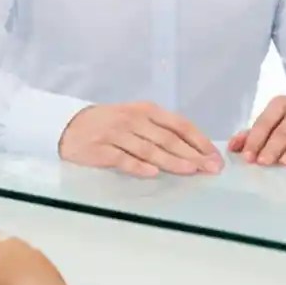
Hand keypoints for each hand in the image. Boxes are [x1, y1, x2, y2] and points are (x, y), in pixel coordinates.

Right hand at [58, 101, 222, 177]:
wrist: (70, 126)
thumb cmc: (110, 124)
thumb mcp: (136, 119)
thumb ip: (160, 131)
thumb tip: (194, 150)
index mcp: (146, 110)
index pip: (179, 125)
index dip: (199, 140)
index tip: (214, 156)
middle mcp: (133, 119)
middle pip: (167, 138)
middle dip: (192, 154)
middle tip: (210, 168)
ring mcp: (116, 134)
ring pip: (148, 149)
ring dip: (171, 160)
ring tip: (190, 170)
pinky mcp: (100, 149)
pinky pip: (122, 159)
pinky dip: (138, 166)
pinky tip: (152, 173)